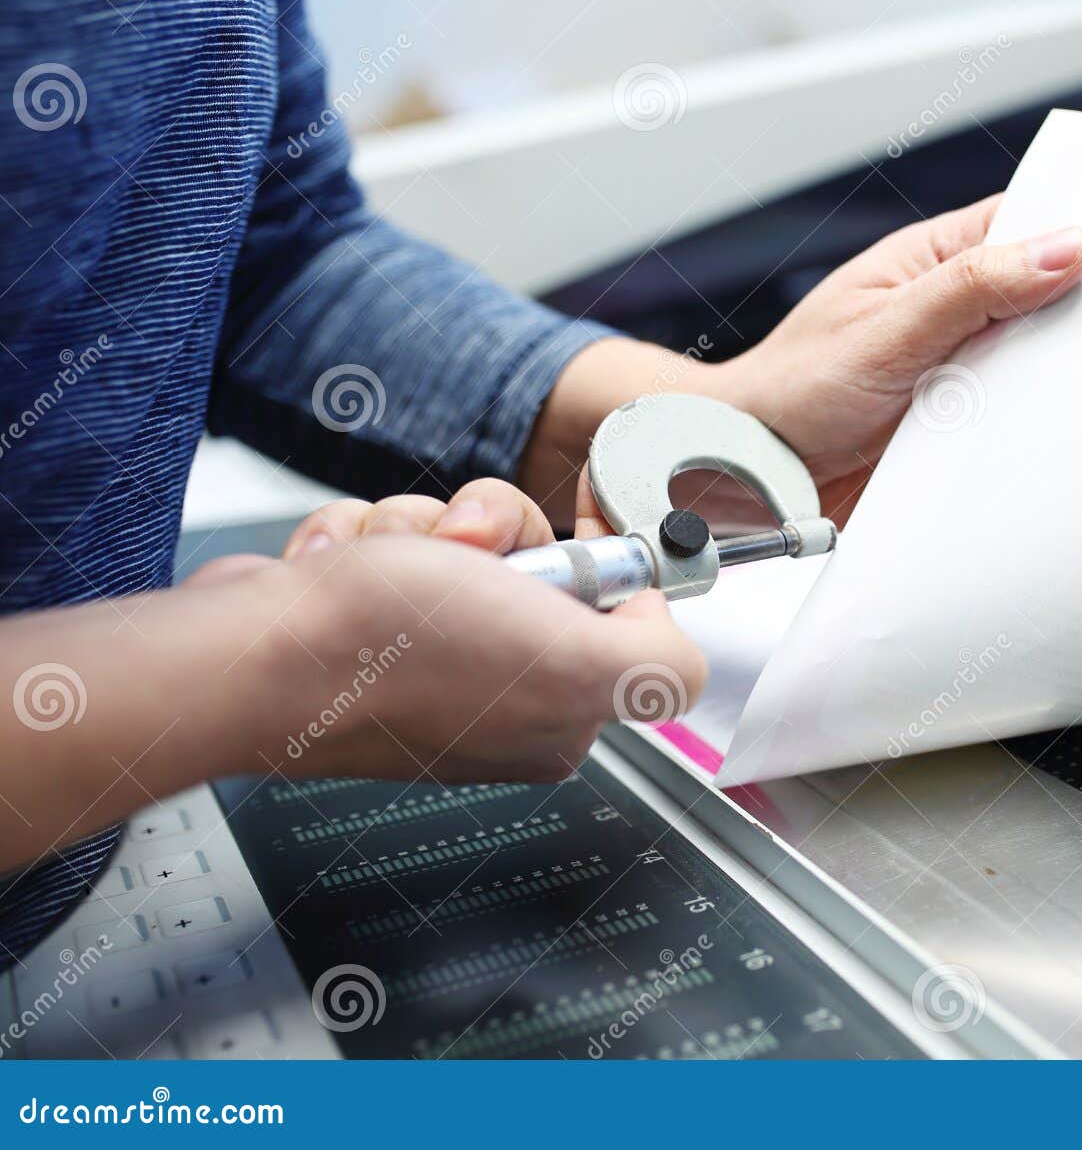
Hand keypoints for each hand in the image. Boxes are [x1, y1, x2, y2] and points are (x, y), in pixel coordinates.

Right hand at [188, 479, 706, 782]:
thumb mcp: (574, 661)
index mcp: (560, 715)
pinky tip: (343, 569)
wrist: (253, 651)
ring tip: (388, 561)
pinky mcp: (365, 625)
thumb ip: (658, 663)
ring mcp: (428, 656)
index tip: (574, 520)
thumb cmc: (390, 653)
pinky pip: (395, 540)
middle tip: (463, 550)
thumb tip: (673, 640)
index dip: (598, 552)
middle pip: (540, 558)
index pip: (620, 607)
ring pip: (465, 538)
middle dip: (496, 532)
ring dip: (420, 527)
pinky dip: (365, 537)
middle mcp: (498, 693)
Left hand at [553, 196, 1081, 535]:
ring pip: (1038, 365)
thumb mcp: (887, 331)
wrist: (748, 472)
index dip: (1079, 234)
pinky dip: (1034, 430)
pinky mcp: (957, 429)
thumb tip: (1063, 245)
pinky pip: (1014, 422)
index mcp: (932, 262)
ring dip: (1060, 380)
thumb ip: (971, 289)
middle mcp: (950, 313)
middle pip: (1044, 298)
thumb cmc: (791, 388)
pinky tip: (1057, 439)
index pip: (1026, 226)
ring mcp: (957, 372)